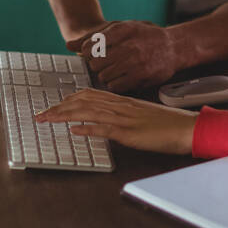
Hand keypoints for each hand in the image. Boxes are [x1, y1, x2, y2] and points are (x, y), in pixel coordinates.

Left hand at [38, 89, 196, 154]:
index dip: (69, 99)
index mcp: (123, 102)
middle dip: (58, 107)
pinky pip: (105, 129)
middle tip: (40, 114)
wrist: (187, 128)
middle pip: (83, 102)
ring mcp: (124, 119)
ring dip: (64, 116)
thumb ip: (123, 116)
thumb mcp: (142, 116)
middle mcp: (120, 107)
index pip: (89, 95)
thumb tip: (105, 122)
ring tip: (47, 119)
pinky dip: (87, 128)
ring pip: (88, 112)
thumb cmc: (168, 124)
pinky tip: (74, 130)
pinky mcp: (130, 133)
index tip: (54, 105)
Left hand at [65, 20, 182, 92]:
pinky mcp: (141, 77)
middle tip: (105, 62)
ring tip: (115, 69)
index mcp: (123, 29)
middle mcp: (130, 45)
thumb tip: (69, 45)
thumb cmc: (144, 36)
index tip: (93, 53)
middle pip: (96, 61)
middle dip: (96, 64)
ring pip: (104, 75)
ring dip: (105, 75)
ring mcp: (136, 62)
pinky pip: (115, 86)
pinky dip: (114, 84)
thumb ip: (94, 36)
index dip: (88, 52)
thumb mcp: (121, 28)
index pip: (92, 44)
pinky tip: (121, 77)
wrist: (174, 47)